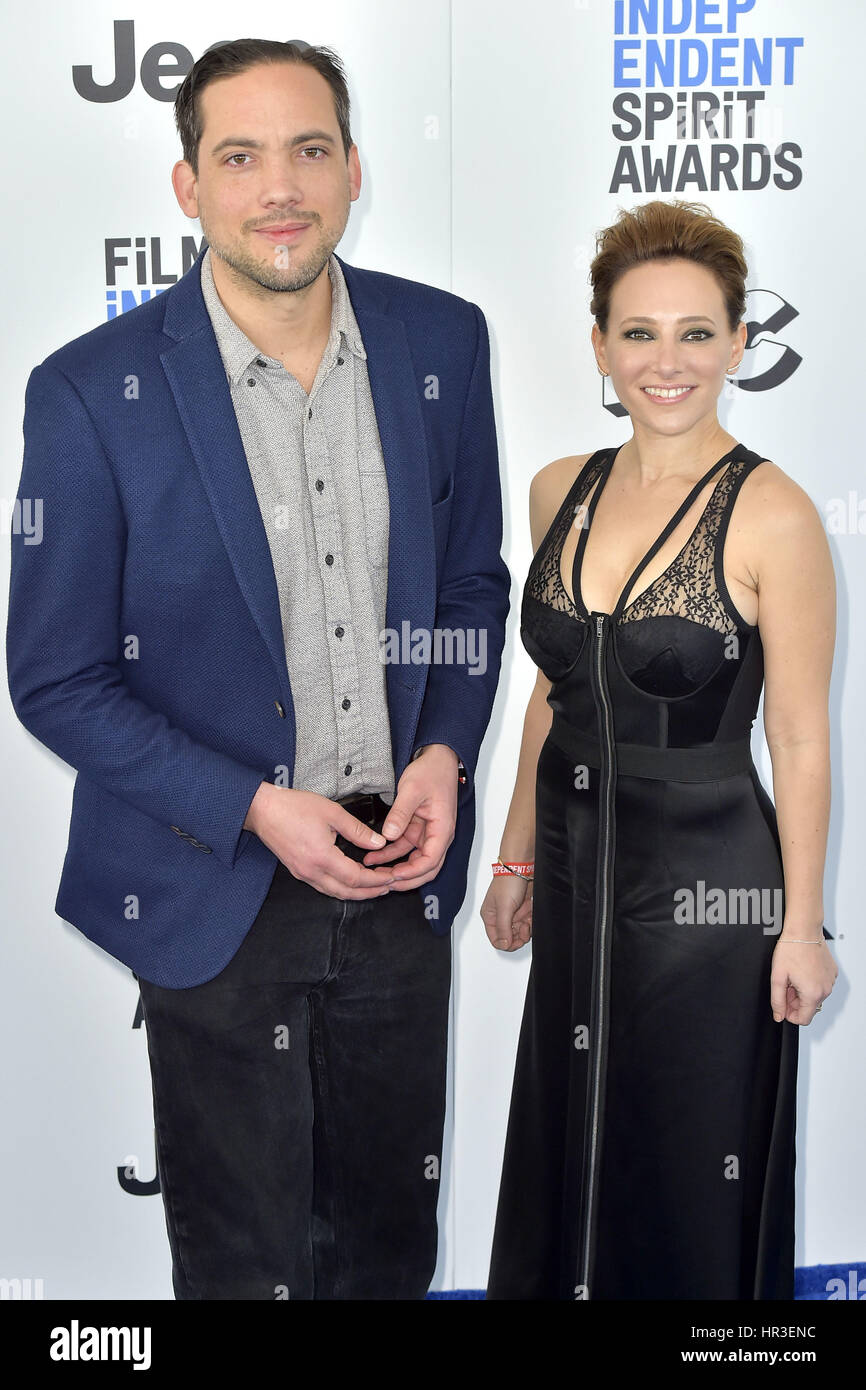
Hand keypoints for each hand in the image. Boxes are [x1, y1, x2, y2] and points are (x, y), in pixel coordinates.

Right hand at [243, 783, 396, 899]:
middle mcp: (311, 871)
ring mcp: (303, 873)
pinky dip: (341, 888)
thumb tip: (378, 842)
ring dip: (356, 893)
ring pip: (334, 892)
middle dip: (370, 892)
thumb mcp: (332, 812)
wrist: (263, 810)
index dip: (376, 881)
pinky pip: (323, 887)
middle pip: (346, 892)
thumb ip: (357, 830)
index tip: (391, 878)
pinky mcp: (298, 871)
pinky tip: (350, 881)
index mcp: (322, 857)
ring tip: (374, 886)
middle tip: (388, 887)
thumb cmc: (293, 807)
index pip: (355, 878)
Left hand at [361, 744, 457, 890]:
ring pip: (412, 860)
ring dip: (394, 867)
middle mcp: (437, 835)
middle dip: (405, 879)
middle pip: (425, 868)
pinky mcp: (417, 829)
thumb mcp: (412, 790)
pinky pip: (404, 847)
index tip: (394, 875)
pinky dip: (390, 853)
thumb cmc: (432, 772)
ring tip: (372, 870)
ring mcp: (427, 833)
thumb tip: (388, 835)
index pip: (430, 861)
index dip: (412, 872)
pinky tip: (374, 855)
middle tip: (383, 883)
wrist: (437, 759)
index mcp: (442, 829)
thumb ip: (400, 814)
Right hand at [480, 874, 532, 950]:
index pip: (496, 939)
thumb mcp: (504, 908)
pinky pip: (528, 922)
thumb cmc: (509, 881)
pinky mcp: (523, 909)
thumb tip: (504, 944)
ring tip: (528, 920)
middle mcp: (500, 916)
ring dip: (526, 929)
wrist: (522, 866)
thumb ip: (503, 928)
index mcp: (490, 916)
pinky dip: (531, 921)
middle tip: (524, 928)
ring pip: (520, 931)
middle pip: (509, 937)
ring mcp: (513, 913)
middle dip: (518, 935)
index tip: (517, 940)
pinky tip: (532, 915)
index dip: (507, 943)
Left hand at [770, 933, 837, 1024]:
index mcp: (812, 993)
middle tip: (786, 985)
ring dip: (802, 992)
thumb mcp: (778, 977)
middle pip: (809, 1008)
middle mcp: (825, 990)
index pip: (803, 1019)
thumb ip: (777, 1000)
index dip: (790, 1015)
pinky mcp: (832, 973)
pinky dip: (811, 983)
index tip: (783, 1005)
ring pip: (815, 997)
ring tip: (793, 976)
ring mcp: (830, 981)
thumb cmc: (791, 950)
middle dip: (795, 1001)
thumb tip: (779, 1016)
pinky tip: (802, 971)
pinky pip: (821, 985)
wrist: (803, 931)